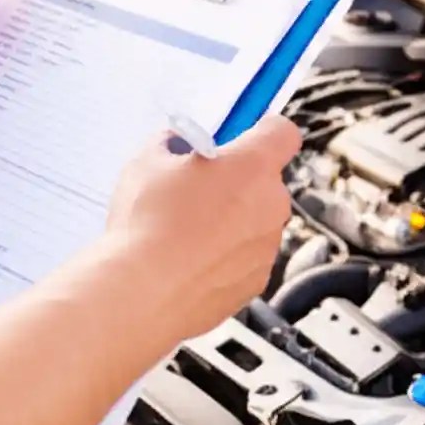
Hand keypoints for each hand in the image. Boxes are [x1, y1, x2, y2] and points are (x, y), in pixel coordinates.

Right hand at [106, 116, 301, 338]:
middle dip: (236, 182)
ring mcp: (267, 246)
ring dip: (231, 221)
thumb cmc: (147, 225)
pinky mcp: (256, 281)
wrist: (142, 293)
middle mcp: (271, 205)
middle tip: (197, 188)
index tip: (242, 137)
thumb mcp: (148, 163)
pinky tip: (189, 260)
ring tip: (185, 231)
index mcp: (253, 166)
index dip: (262, 131)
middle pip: (265, 181)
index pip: (282, 133)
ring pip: (255, 222)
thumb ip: (172, 145)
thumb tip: (176, 145)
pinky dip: (225, 257)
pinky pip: (245, 257)